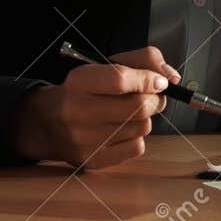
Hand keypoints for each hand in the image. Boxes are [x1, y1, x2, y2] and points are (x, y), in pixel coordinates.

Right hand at [11, 46, 179, 168]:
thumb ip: (143, 60)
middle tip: (153, 97)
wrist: (48, 124)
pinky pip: (136, 147)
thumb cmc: (85, 91)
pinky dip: (137, 137)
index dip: (148, 79)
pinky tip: (124, 130)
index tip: (160, 82)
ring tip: (132, 113)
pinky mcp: (93, 160)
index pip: (121, 79)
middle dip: (155, 100)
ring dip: (146, 118)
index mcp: (79, 81)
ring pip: (141, 127)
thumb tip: (172, 77)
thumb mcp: (105, 66)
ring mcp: (84, 139)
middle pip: (137, 107)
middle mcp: (77, 111)